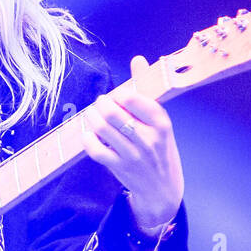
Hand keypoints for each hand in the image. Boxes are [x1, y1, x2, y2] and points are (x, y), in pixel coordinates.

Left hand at [82, 55, 184, 230]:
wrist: (163, 190)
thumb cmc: (160, 150)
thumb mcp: (160, 122)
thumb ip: (146, 91)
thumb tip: (138, 60)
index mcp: (161, 122)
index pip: (133, 98)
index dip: (119, 94)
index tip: (118, 97)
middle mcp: (148, 139)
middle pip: (113, 112)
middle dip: (101, 104)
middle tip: (101, 104)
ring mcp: (133, 155)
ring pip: (102, 128)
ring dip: (91, 118)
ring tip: (92, 116)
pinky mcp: (119, 168)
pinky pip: (96, 149)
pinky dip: (87, 139)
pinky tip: (89, 134)